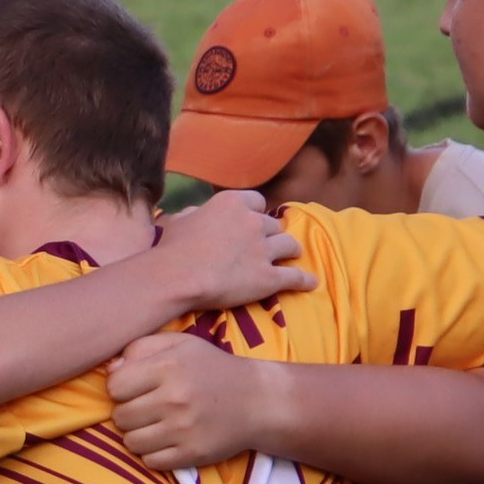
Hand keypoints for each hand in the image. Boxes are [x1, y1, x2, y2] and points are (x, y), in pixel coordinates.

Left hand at [108, 333, 281, 468]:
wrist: (258, 401)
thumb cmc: (212, 368)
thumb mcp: (180, 344)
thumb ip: (141, 347)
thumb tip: (110, 370)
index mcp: (168, 367)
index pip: (115, 387)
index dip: (120, 388)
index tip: (134, 387)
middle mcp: (175, 399)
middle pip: (120, 416)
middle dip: (127, 412)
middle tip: (146, 408)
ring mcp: (184, 430)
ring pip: (131, 442)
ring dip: (138, 435)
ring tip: (154, 424)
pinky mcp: (192, 454)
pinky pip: (151, 462)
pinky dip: (154, 453)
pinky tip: (167, 440)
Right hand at [136, 190, 311, 311]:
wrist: (178, 276)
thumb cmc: (172, 246)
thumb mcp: (179, 219)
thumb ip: (195, 213)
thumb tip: (197, 213)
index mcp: (232, 203)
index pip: (257, 201)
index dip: (254, 212)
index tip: (250, 221)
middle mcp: (253, 222)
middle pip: (274, 224)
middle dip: (271, 233)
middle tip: (265, 244)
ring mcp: (264, 249)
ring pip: (290, 245)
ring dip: (290, 250)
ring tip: (290, 256)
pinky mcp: (269, 277)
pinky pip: (295, 276)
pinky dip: (304, 279)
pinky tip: (311, 282)